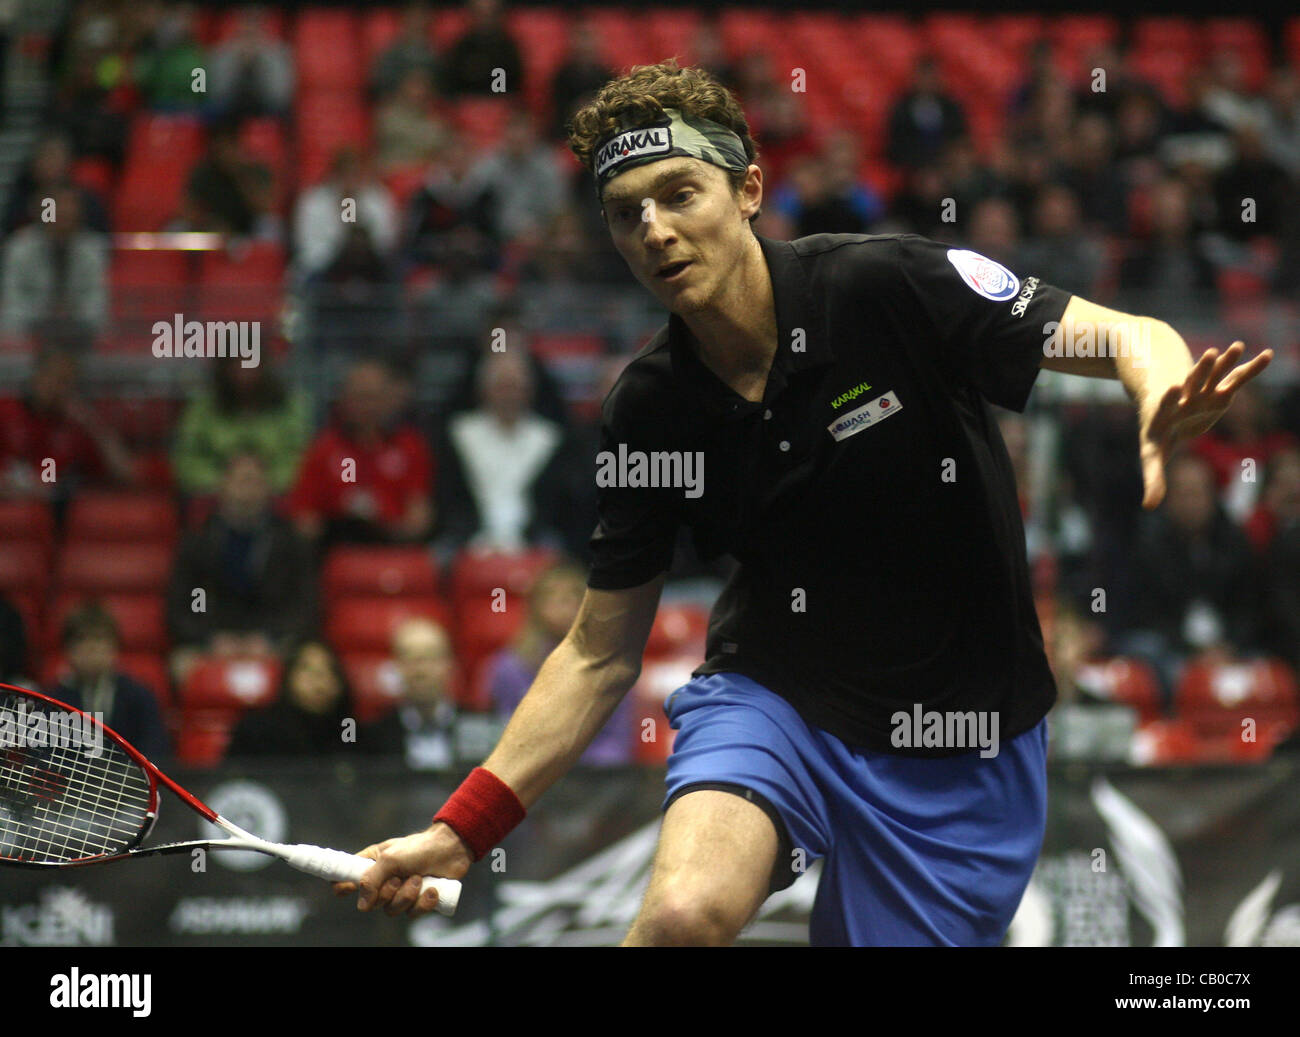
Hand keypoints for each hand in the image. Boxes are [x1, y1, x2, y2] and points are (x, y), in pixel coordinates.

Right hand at [333, 823, 472, 917]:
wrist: (452, 848)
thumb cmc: (419, 847)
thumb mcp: (390, 859)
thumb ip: (371, 880)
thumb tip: (362, 906)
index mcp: (373, 864)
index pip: (348, 878)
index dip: (343, 886)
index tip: (345, 889)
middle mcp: (384, 880)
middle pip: (372, 903)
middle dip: (387, 893)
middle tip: (400, 878)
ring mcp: (401, 891)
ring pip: (392, 910)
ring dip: (407, 896)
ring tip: (419, 878)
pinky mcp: (418, 900)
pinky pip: (413, 914)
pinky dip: (423, 902)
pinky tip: (432, 889)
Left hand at [1138, 342, 1272, 509]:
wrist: (1162, 401)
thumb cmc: (1156, 431)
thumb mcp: (1152, 453)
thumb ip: (1153, 478)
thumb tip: (1148, 507)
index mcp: (1163, 411)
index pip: (1164, 403)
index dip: (1168, 397)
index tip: (1171, 388)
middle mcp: (1184, 397)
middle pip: (1191, 382)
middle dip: (1200, 370)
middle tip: (1209, 354)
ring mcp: (1203, 391)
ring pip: (1214, 374)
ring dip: (1225, 362)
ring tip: (1236, 346)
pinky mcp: (1218, 390)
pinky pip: (1236, 378)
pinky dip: (1251, 369)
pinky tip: (1266, 354)